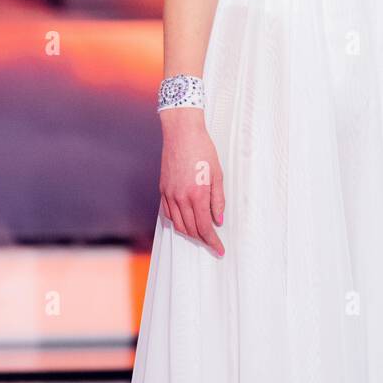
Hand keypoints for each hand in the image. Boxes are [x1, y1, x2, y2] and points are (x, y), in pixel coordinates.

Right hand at [159, 108, 225, 256]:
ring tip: (200, 234)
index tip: (219, 249)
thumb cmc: (202, 150)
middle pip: (190, 229)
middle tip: (213, 242)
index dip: (212, 241)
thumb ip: (217, 200)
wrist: (182, 133)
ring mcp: (169, 194)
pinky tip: (185, 221)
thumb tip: (217, 220)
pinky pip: (168, 213)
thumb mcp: (217, 174)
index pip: (204, 227)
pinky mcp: (163, 189)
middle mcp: (180, 198)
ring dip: (189, 233)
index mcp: (196, 195)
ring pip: (177, 224)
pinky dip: (177, 222)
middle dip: (202, 239)